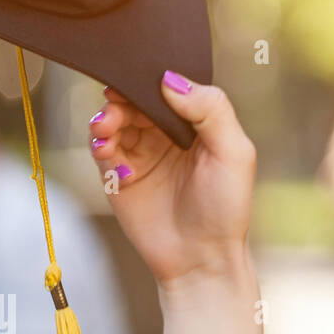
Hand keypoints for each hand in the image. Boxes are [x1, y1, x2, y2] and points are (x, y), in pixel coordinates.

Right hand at [88, 72, 256, 289]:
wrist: (201, 258)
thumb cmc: (226, 206)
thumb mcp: (233, 152)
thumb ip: (211, 110)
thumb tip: (171, 79)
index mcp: (198, 123)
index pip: (170, 88)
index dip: (152, 79)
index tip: (136, 74)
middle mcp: (167, 134)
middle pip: (136, 101)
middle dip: (122, 98)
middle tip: (115, 105)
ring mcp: (141, 154)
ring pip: (115, 121)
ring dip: (106, 119)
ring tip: (106, 130)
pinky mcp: (118, 177)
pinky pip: (102, 151)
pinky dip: (100, 146)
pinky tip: (109, 154)